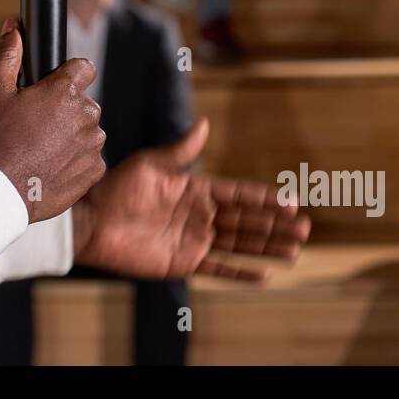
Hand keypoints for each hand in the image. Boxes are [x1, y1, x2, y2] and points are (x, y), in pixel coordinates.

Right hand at [0, 17, 105, 221]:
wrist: (1, 192)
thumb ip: (7, 55)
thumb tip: (13, 26)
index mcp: (64, 91)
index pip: (84, 68)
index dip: (70, 75)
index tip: (55, 87)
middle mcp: (86, 115)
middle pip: (84, 103)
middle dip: (66, 110)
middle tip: (38, 125)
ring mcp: (93, 144)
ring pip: (88, 131)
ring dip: (72, 136)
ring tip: (42, 149)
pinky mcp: (95, 170)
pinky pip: (91, 158)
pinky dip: (76, 161)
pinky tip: (51, 166)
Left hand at [73, 118, 310, 281]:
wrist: (92, 221)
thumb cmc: (118, 187)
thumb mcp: (152, 164)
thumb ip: (181, 149)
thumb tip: (205, 123)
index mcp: (197, 189)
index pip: (240, 194)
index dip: (266, 198)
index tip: (293, 200)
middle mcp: (201, 215)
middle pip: (248, 220)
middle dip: (277, 223)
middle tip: (305, 227)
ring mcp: (195, 240)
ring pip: (240, 244)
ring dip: (269, 246)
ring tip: (296, 249)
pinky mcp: (184, 263)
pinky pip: (219, 270)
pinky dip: (242, 274)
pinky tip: (265, 275)